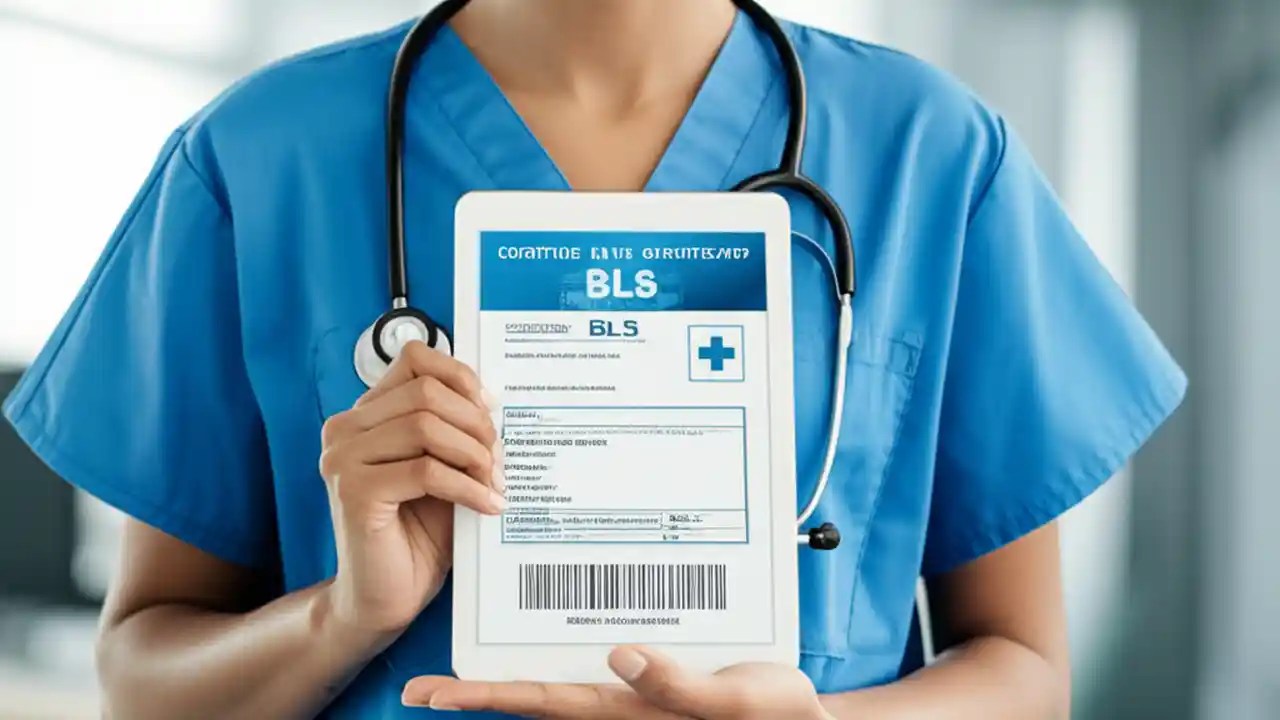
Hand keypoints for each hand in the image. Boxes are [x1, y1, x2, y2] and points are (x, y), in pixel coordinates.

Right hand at [318, 341, 503, 641]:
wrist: (384, 597)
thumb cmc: (415, 535)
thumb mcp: (441, 469)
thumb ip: (453, 430)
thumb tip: (495, 399)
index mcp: (365, 415)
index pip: (414, 359)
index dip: (460, 376)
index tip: (490, 409)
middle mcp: (345, 430)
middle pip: (425, 392)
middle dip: (475, 422)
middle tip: (501, 458)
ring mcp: (343, 459)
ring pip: (425, 425)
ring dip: (474, 454)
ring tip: (495, 482)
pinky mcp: (353, 492)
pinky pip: (426, 471)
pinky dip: (466, 487)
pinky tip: (486, 504)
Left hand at [402, 646, 833, 719]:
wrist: (803, 717)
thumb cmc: (771, 713)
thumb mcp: (733, 700)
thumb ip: (675, 686)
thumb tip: (619, 654)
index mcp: (625, 707)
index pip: (539, 701)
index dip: (483, 696)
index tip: (429, 693)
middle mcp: (616, 698)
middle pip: (532, 692)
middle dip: (479, 688)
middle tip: (422, 684)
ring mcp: (630, 687)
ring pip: (557, 673)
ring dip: (512, 666)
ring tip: (467, 651)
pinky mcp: (650, 673)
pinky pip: (593, 655)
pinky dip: (561, 641)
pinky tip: (550, 621)